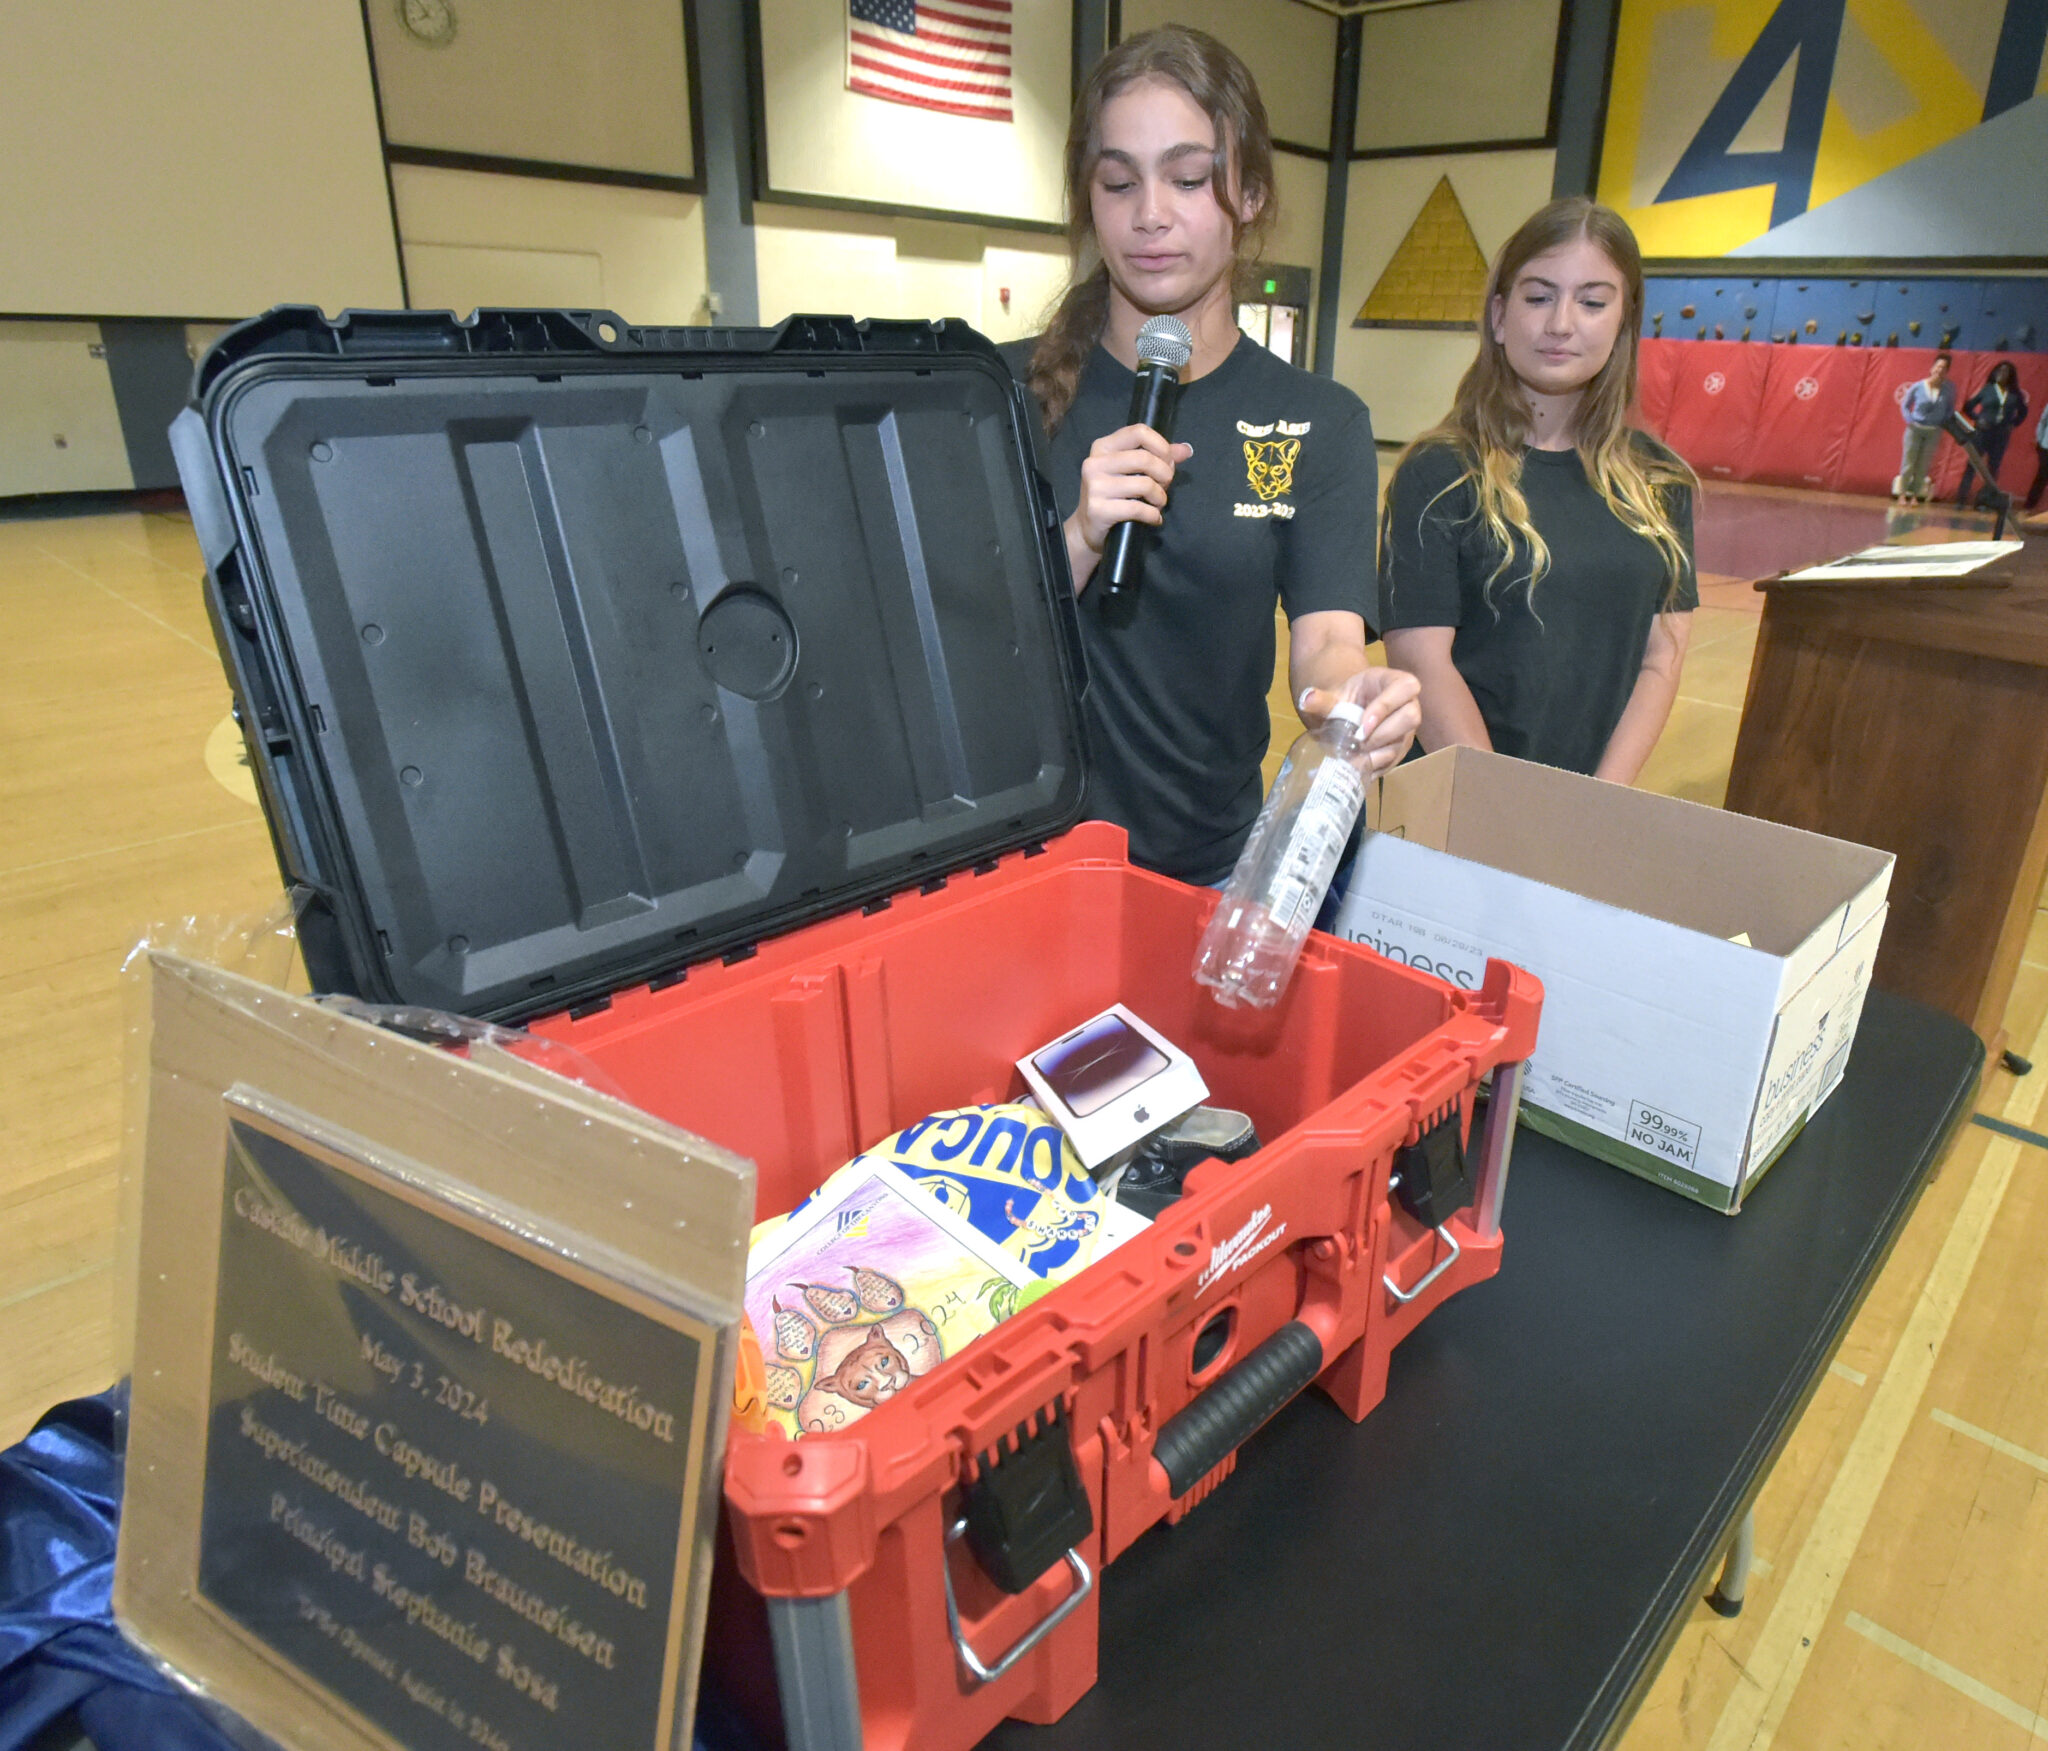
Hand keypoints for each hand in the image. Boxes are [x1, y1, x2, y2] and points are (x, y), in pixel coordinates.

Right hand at [1064, 424, 1193, 572]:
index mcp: (1102, 447)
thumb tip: (1186, 450)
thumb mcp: (1131, 471)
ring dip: (1160, 497)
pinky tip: (1154, 518)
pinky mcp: (1098, 509)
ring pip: (1144, 484)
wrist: (1088, 528)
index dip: (1161, 445)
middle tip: (1165, 486)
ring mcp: (1095, 486)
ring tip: (1158, 503)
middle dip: (1164, 474)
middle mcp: (1095, 463)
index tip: (1168, 461)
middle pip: (1145, 458)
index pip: (1139, 432)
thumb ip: (1158, 457)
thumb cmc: (1113, 495)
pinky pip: (1138, 509)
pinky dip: (1153, 515)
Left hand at [1297, 667, 1421, 774]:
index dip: (1386, 707)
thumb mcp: (1334, 696)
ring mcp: (1407, 727)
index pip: (1405, 688)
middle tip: (1358, 742)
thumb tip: (1306, 699)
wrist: (1347, 712)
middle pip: (1411, 716)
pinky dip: (1376, 765)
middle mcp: (1408, 703)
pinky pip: (1396, 759)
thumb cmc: (1345, 699)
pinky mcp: (1400, 747)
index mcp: (1394, 681)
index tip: (1362, 726)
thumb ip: (1322, 699)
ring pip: (1404, 741)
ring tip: (1356, 756)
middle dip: (1383, 734)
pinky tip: (1359, 767)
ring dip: (1379, 752)